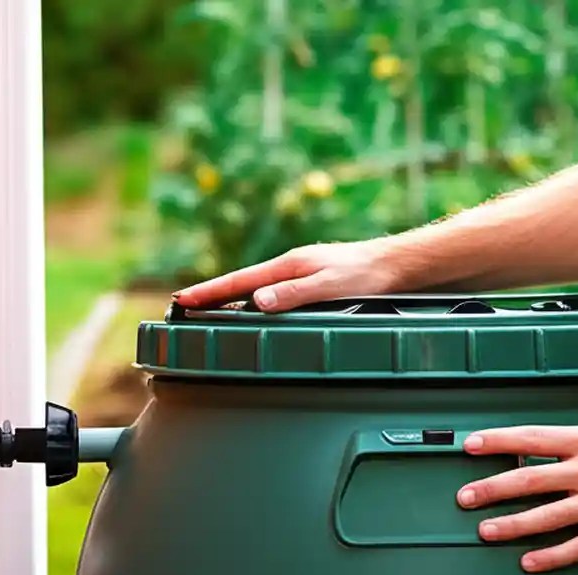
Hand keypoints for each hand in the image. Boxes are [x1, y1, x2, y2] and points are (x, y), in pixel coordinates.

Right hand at [173, 239, 394, 311]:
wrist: (394, 264)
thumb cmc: (366, 275)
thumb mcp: (330, 286)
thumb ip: (294, 294)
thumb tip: (257, 301)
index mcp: (289, 265)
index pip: (240, 281)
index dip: (211, 292)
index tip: (185, 299)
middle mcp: (289, 266)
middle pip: (241, 281)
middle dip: (211, 292)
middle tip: (184, 304)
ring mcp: (297, 272)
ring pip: (254, 285)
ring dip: (229, 295)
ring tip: (207, 306)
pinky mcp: (308, 279)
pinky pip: (269, 289)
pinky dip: (250, 297)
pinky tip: (250, 306)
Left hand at [457, 358, 577, 572]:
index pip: (533, 438)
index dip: (498, 440)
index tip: (470, 444)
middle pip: (529, 479)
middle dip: (491, 488)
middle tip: (462, 497)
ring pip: (546, 517)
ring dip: (511, 524)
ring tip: (484, 531)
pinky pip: (577, 547)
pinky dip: (551, 556)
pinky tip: (528, 563)